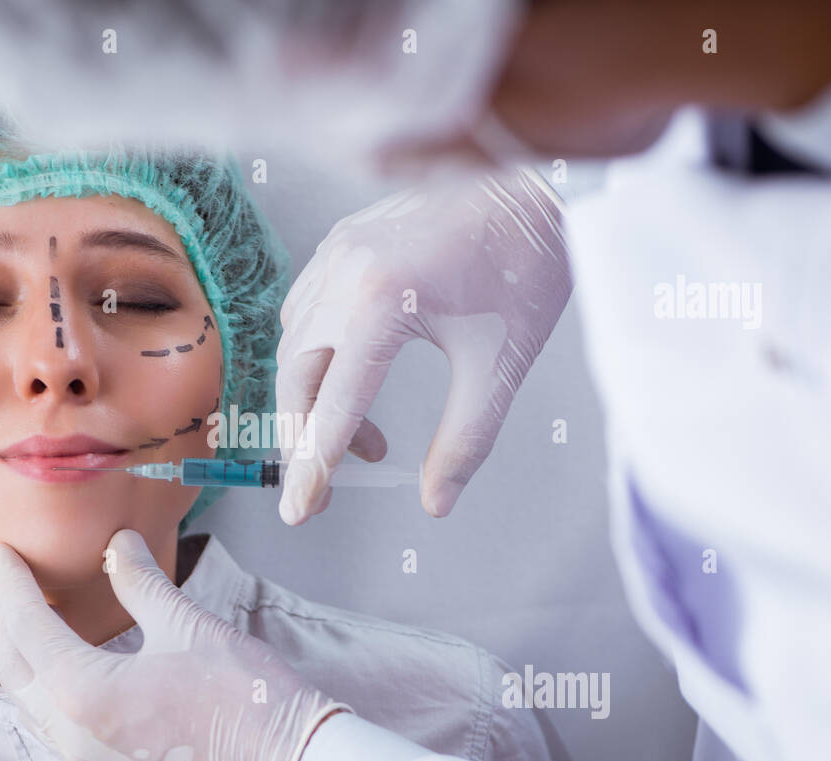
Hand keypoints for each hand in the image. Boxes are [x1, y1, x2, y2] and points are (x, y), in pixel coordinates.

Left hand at [0, 529, 350, 760]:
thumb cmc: (244, 701)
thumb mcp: (186, 625)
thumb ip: (141, 583)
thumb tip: (120, 545)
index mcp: (83, 695)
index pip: (28, 628)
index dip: (13, 585)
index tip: (4, 555)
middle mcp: (74, 739)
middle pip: (17, 673)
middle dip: (11, 623)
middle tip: (15, 584)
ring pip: (34, 709)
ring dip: (29, 663)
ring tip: (40, 623)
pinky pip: (60, 734)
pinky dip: (53, 695)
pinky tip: (75, 673)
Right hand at [276, 166, 571, 523]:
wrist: (537, 179)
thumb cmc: (526, 263)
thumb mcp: (500, 365)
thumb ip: (465, 440)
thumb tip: (436, 500)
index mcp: (377, 305)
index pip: (333, 410)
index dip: (314, 469)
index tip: (299, 512)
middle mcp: (342, 275)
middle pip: (295, 380)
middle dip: (306, 438)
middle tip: (326, 483)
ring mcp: (336, 252)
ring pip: (293, 345)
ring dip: (313, 398)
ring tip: (363, 436)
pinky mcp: (343, 240)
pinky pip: (305, 308)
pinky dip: (316, 353)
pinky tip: (352, 373)